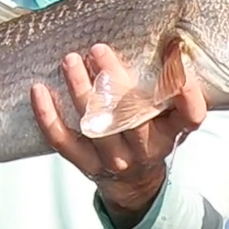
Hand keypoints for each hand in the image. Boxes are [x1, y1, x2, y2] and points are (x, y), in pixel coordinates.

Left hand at [31, 43, 204, 228]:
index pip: (189, 116)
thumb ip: (172, 87)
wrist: (135, 185)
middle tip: (99, 50)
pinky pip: (62, 140)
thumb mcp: (172, 117)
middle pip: (131, 116)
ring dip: (80, 89)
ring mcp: (113, 159)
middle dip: (113, 80)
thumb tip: (173, 43)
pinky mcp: (85, 163)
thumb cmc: (152, 137)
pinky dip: (47, 115)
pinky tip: (39, 90)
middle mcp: (145, 149)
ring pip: (95, 124)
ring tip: (70, 61)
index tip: (174, 58)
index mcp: (171, 133)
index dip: (186, 92)